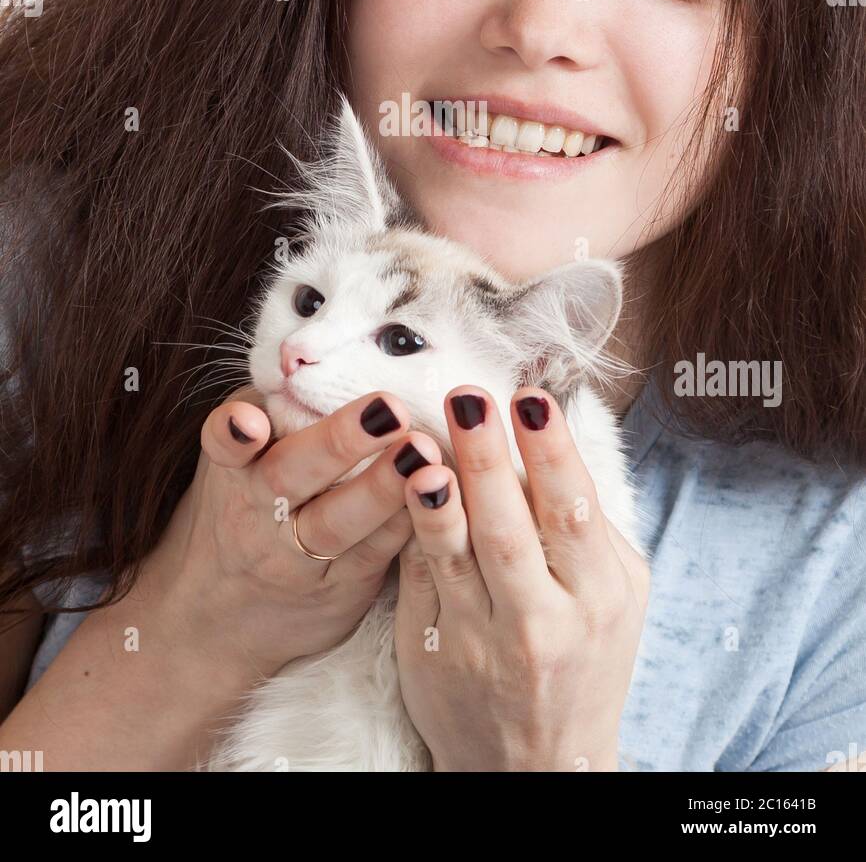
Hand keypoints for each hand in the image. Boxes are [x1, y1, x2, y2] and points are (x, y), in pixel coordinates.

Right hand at [146, 385, 441, 678]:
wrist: (215, 621)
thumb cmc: (243, 507)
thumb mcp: (237, 457)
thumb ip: (270, 406)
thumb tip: (312, 344)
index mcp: (233, 469)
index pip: (224, 445)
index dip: (236, 433)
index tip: (251, 422)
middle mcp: (258, 512)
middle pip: (290, 477)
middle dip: (338, 442)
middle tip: (387, 409)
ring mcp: (297, 557)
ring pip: (336, 524)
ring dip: (381, 488)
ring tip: (421, 452)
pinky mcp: (339, 589)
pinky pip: (376, 556)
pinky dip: (407, 524)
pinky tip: (441, 494)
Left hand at [394, 385, 649, 771]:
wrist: (537, 766)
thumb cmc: (583, 655)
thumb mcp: (614, 595)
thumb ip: (588, 525)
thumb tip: (552, 437)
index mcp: (598, 597)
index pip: (573, 514)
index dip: (552, 454)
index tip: (532, 399)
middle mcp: (542, 622)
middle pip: (510, 531)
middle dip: (487, 460)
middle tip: (469, 398)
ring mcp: (482, 641)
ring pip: (455, 556)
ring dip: (435, 494)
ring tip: (419, 441)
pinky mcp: (432, 653)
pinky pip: (418, 577)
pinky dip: (409, 528)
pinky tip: (400, 484)